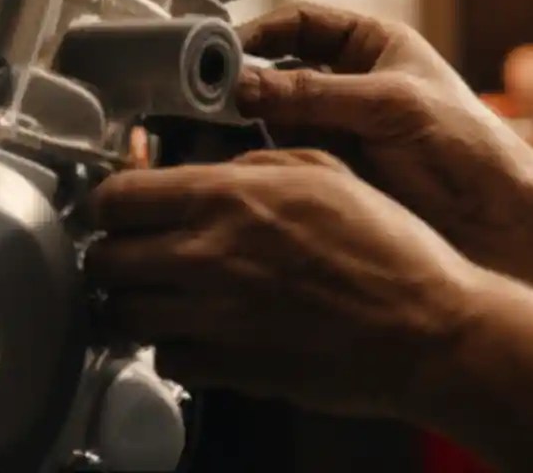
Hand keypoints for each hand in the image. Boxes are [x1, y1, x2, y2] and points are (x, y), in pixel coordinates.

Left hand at [87, 149, 485, 418]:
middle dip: (112, 254)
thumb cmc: (390, 250)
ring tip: (159, 295)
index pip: (118, 196)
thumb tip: (207, 171)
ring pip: (123, 314)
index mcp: (229, 197)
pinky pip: (165, 359)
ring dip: (133, 303)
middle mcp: (209, 255)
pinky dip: (171, 347)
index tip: (119, 208)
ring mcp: (215, 317)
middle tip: (133, 254)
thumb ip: (253, 164)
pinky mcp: (229, 368)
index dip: (111, 201)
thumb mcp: (325, 172)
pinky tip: (197, 332)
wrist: (428, 328)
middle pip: (105, 259)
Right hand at [235, 3, 532, 261]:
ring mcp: (338, 129)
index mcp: (373, 47)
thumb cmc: (467, 147)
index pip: (300, 24)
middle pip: (278, 71)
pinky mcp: (333, 172)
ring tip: (211, 134)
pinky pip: (284, 158)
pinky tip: (237, 166)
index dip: (260, 32)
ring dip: (244, 124)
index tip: (221, 50)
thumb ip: (313, 94)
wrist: (499, 222)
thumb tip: (243, 84)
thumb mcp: (388, 105)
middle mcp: (350, 85)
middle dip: (244, 82)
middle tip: (204, 97)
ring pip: (273, 117)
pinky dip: (259, 160)